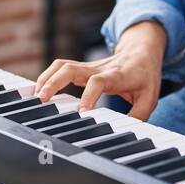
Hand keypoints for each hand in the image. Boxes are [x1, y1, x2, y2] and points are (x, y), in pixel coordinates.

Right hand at [34, 21, 166, 119]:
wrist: (141, 52)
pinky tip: (38, 91)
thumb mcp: (150, 97)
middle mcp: (98, 68)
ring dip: (46, 79)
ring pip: (62, 65)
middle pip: (71, 68)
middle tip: (42, 99)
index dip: (89, 95)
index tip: (82, 111)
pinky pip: (60, 68)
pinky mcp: (81, 68)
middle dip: (54, 82)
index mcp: (117, 75)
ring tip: (35, 97)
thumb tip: (125, 131)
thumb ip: (139, 115)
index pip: (98, 81)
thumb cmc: (144, 76)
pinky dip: (47, 77)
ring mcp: (88, 67)